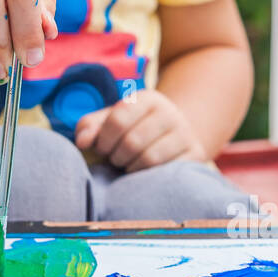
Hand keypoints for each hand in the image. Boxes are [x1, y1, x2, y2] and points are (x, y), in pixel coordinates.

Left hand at [73, 90, 207, 171]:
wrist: (176, 134)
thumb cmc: (136, 128)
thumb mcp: (113, 119)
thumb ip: (91, 127)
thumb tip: (82, 142)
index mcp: (147, 99)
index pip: (118, 120)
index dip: (103, 140)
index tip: (101, 149)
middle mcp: (170, 113)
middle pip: (132, 142)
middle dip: (117, 157)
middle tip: (115, 160)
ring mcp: (185, 134)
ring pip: (150, 159)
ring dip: (132, 169)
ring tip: (129, 166)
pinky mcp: (196, 154)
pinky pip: (167, 172)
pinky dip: (150, 177)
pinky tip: (145, 174)